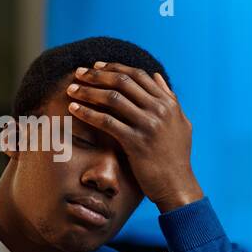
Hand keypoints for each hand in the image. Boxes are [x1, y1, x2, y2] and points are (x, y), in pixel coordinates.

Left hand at [67, 61, 203, 212]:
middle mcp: (159, 109)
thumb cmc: (176, 157)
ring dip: (88, 91)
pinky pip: (106, 122)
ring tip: (71, 89)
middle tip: (78, 72)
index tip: (96, 66)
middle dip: (97, 75)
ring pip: (112, 99)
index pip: (138, 75)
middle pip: (122, 82)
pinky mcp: (136, 142)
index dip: (115, 67)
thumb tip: (157, 76)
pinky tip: (74, 109)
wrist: (177, 185)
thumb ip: (169, 98)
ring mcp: (148, 125)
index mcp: (168, 102)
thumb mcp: (180, 123)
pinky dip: (88, 113)